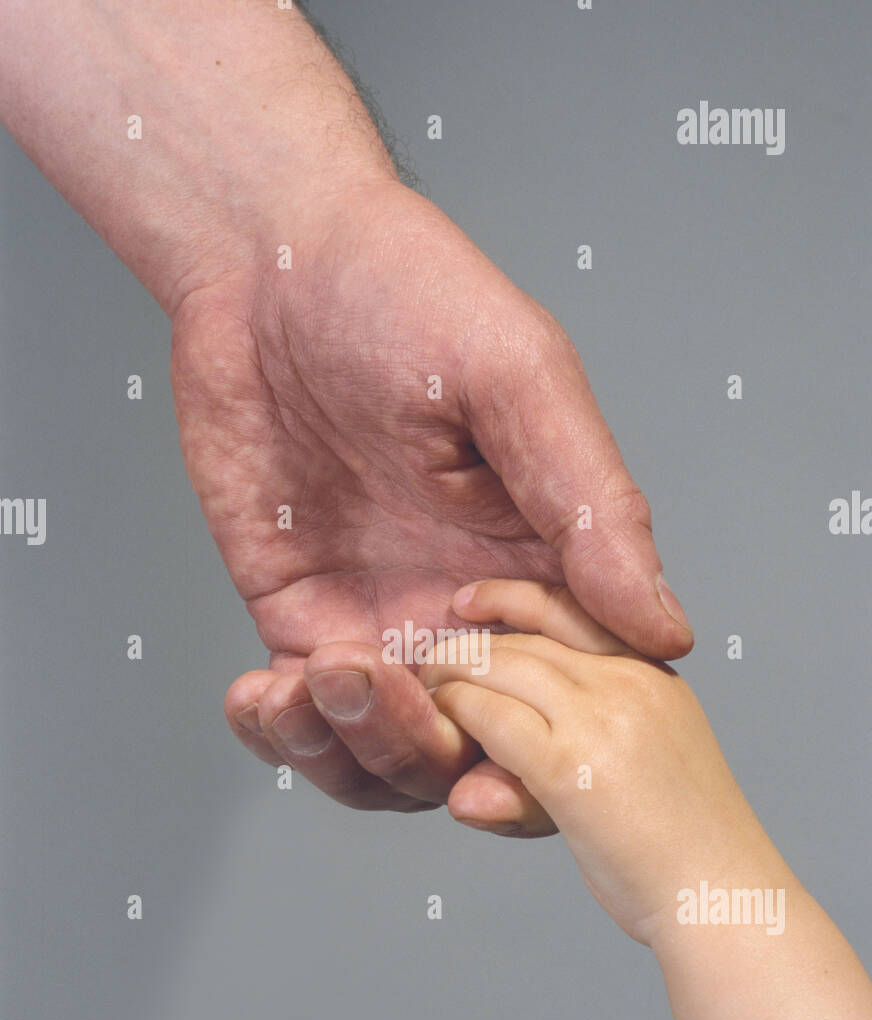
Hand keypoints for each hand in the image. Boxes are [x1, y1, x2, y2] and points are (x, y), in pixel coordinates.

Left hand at [171, 179, 691, 833]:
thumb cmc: (408, 291)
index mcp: (545, 566)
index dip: (539, 753)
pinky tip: (262, 694)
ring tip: (311, 680)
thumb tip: (665, 627)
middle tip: (373, 683)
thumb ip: (590, 506)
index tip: (488, 751)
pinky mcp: (300, 616)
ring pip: (384, 757)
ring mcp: (384, 619)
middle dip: (422, 756)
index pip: (572, 701)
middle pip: (474, 752)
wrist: (271, 263)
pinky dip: (282, 735)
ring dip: (346, 754)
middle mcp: (471, 607)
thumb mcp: (519, 380)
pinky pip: (301, 718)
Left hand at [422, 579, 760, 940]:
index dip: (515, 598)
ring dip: (452, 676)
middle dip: (470, 647)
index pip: (575, 610)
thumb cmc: (685, 850)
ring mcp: (604, 718)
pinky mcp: (571, 766)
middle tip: (430, 663)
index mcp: (655, 676)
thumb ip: (598, 735)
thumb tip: (540, 726)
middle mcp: (632, 682)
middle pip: (529, 640)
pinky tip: (440, 725)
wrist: (724, 898)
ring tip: (426, 691)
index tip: (470, 603)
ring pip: (502, 669)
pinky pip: (493, 718)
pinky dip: (457, 714)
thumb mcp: (655, 765)